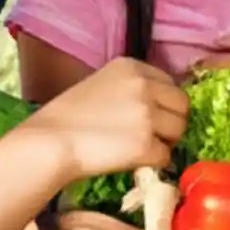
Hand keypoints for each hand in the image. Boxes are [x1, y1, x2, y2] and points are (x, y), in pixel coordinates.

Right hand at [19, 57, 189, 181]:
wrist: (47, 144)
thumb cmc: (65, 118)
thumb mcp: (99, 85)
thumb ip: (130, 88)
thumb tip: (157, 105)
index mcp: (131, 66)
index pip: (170, 84)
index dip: (164, 104)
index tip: (150, 116)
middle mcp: (143, 85)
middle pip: (182, 106)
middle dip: (171, 123)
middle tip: (151, 136)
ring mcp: (146, 114)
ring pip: (178, 131)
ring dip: (164, 143)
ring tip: (138, 148)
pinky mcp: (145, 144)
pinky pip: (166, 157)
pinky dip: (153, 163)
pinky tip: (131, 161)